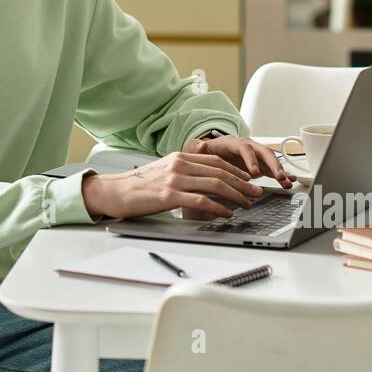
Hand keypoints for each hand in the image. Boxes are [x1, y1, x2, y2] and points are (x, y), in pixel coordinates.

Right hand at [80, 151, 266, 220]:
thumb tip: (205, 181)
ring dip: (236, 196)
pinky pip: (202, 201)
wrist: (114, 191)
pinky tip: (226, 214)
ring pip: (215, 184)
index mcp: (180, 156)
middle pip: (220, 172)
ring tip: (247, 204)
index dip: (236, 170)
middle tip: (257, 192)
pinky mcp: (170, 195)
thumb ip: (183, 171)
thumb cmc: (137, 185)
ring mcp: (175, 179)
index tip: (249, 179)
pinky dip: (218, 208)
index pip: (216, 160)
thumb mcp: (163, 171)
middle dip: (243, 183)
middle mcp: (180, 164)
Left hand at [184, 135, 297, 189]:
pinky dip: (282, 174)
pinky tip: (290, 181)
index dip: (250, 159)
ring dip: (281, 170)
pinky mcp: (260, 166)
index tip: (254, 171)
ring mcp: (255, 156)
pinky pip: (273, 169)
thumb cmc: (207, 152)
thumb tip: (199, 145)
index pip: (244, 148)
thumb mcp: (199, 150)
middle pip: (264, 152)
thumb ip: (197, 148)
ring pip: (272, 161)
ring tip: (287, 181)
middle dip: (273, 164)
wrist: (212, 154)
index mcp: (233, 143)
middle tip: (280, 176)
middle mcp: (248, 148)